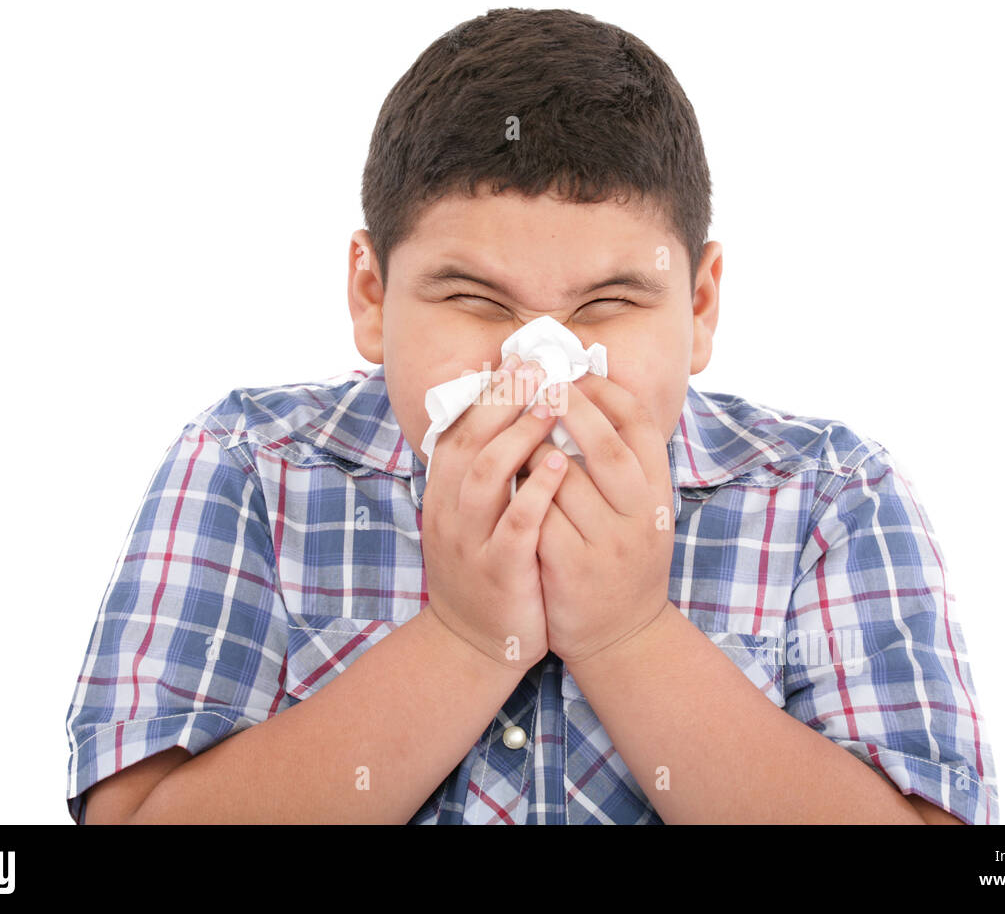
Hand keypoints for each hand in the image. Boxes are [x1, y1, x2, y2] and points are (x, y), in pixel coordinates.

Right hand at [420, 355, 568, 671]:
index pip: (457, 429)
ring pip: (486, 476)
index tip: (514, 360)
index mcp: (444, 494)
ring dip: (518, 435)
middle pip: (469, 441)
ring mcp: (469, 542)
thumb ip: (486, 471)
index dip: (484, 392)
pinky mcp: (497, 572)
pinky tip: (560, 464)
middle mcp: (449, 512)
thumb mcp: (474, 517)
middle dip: (502, 400)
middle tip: (535, 366)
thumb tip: (507, 416)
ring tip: (551, 403)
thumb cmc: (488, 569)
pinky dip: (535, 492)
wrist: (474, 645)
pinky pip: (514, 525)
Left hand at [521, 373, 675, 666]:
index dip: (608, 391)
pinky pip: (540, 518)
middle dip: (572, 406)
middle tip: (540, 379)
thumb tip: (590, 394)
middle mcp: (640, 516)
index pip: (641, 426)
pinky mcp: (572, 569)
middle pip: (607, 447)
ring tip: (513, 422)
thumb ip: (621, 462)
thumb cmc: (621, 560)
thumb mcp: (638, 510)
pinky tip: (501, 474)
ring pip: (566, 480)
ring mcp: (608, 545)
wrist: (622, 637)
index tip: (576, 369)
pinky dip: (520, 491)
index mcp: (658, 493)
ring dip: (535, 446)